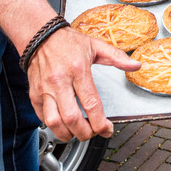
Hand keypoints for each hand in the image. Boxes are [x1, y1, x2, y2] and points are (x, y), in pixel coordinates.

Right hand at [27, 27, 138, 141]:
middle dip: (85, 133)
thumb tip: (136, 65)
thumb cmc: (68, 42)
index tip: (107, 129)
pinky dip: (53, 126)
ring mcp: (45, 89)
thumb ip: (117, 57)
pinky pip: (42, 117)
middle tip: (93, 133)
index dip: (101, 123)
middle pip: (72, 118)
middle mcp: (60, 81)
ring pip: (54, 122)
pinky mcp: (34, 94)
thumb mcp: (96, 45)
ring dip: (67, 134)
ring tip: (77, 133)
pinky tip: (63, 124)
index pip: (91, 104)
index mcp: (78, 70)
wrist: (40, 36)